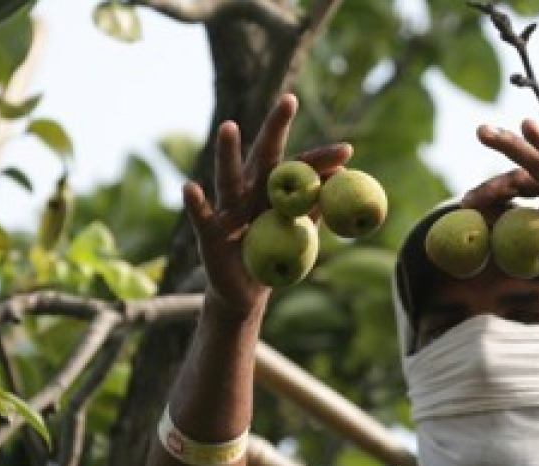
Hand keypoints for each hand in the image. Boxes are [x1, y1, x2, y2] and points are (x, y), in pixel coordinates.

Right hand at [182, 94, 352, 317]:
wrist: (246, 290)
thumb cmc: (273, 254)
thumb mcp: (298, 233)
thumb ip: (315, 207)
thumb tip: (344, 176)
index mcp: (275, 190)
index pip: (300, 167)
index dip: (322, 158)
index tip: (348, 149)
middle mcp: (251, 191)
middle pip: (264, 155)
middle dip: (276, 128)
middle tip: (289, 101)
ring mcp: (229, 210)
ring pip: (229, 178)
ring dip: (228, 153)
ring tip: (229, 127)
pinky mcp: (210, 233)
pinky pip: (202, 217)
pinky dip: (196, 203)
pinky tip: (190, 188)